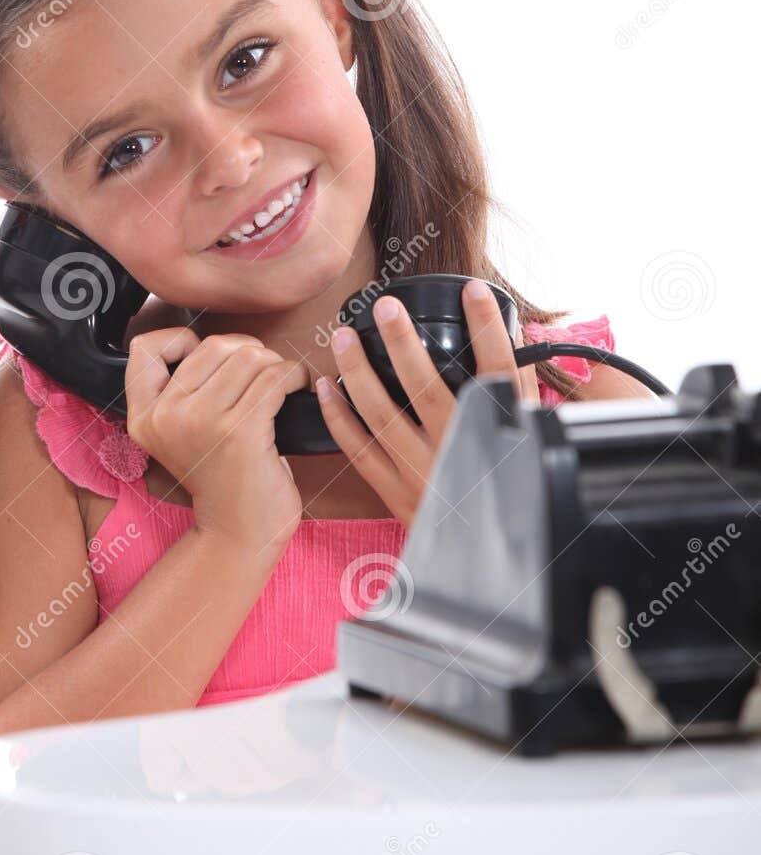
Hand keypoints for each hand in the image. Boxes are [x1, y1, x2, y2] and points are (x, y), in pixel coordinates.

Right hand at [124, 327, 309, 557]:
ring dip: (274, 363)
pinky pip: (275, 377)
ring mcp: (201, 423)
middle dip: (246, 351)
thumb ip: (183, 392)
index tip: (207, 360)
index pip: (144, 347)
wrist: (239, 534)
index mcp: (144, 417)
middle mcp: (165, 417)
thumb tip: (226, 344)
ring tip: (280, 382)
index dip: (179, 340)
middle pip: (212, 345)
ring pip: (248, 356)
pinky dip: (293, 375)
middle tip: (261, 373)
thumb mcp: (179, 435)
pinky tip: (296, 387)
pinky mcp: (240, 431)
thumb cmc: (223, 479)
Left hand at [316, 281, 540, 526]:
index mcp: (497, 436)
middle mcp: (458, 453)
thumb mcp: (529, 440)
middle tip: (385, 305)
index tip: (475, 291)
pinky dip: (339, 418)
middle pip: (427, 389)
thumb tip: (515, 334)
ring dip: (358, 373)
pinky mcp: (396, 492)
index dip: (486, 328)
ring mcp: (423, 474)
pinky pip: (360, 451)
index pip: (497, 372)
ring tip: (342, 337)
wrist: (489, 563)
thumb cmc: (509, 492)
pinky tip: (326, 388)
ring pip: (382, 416)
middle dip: (402, 342)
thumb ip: (519, 389)